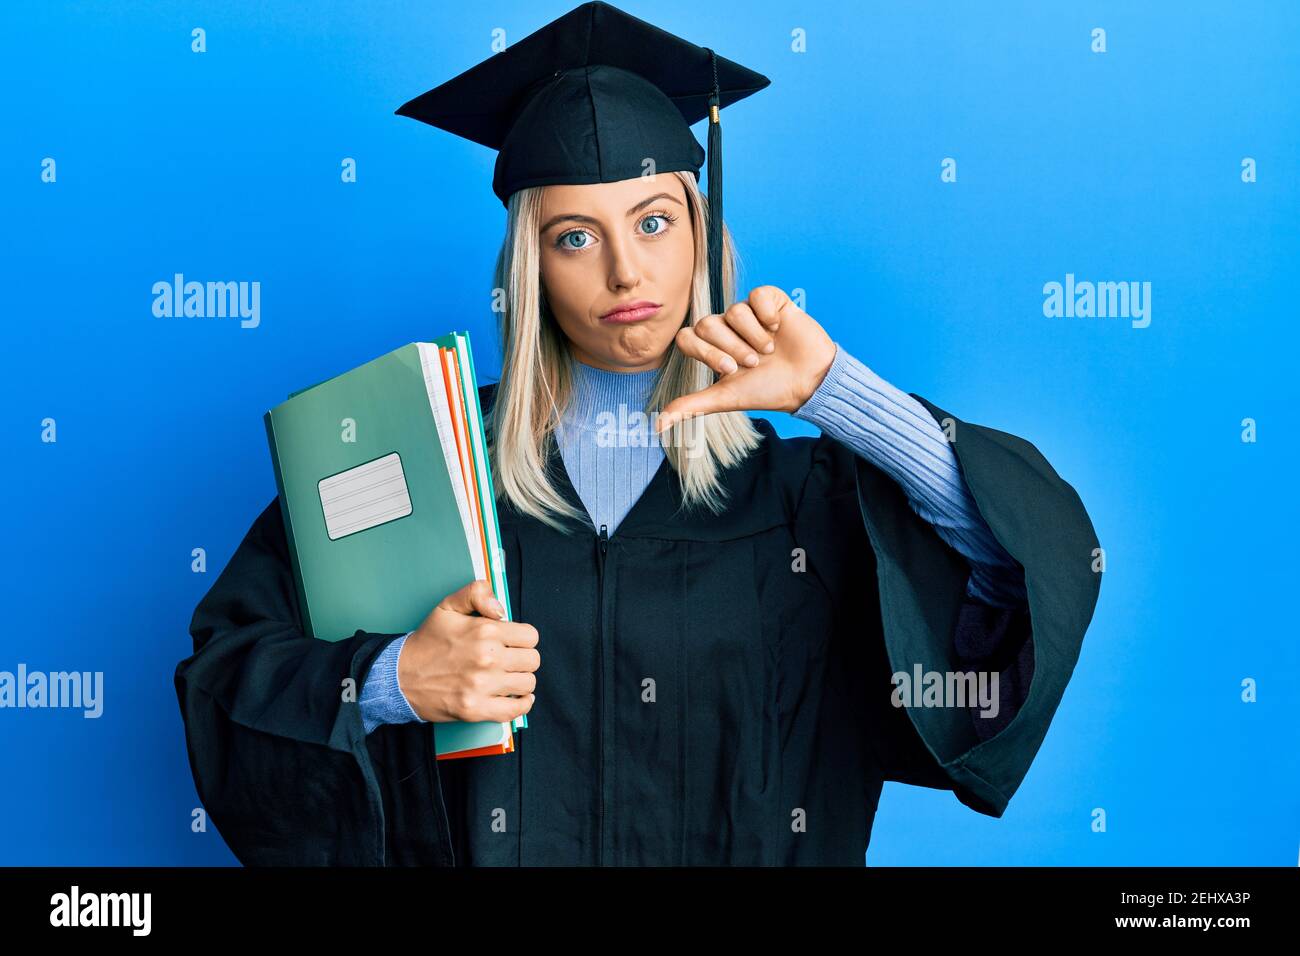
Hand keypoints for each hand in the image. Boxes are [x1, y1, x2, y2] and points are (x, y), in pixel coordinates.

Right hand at [398, 578, 537, 723]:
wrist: (400, 676)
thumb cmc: (427, 642)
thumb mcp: (447, 606)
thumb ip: (477, 593)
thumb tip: (501, 608)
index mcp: (484, 631)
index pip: (531, 636)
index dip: (523, 638)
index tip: (512, 642)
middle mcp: (487, 658)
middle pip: (532, 660)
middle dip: (522, 658)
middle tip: (508, 659)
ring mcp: (482, 686)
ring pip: (527, 683)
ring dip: (520, 680)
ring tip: (506, 676)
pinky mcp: (476, 709)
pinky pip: (515, 710)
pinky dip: (521, 704)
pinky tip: (516, 696)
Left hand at [655, 285, 836, 432]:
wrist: (809, 383)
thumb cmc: (767, 390)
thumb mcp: (726, 398)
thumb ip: (691, 406)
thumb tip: (657, 426)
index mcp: (712, 348)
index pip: (688, 337)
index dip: (706, 352)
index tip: (730, 369)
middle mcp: (727, 328)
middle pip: (708, 323)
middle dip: (731, 347)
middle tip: (754, 363)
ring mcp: (748, 313)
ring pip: (734, 310)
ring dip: (753, 336)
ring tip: (770, 351)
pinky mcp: (771, 301)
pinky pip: (757, 294)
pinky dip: (767, 314)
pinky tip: (778, 328)